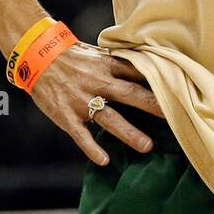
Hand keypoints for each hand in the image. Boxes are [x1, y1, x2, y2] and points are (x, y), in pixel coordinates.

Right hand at [26, 43, 166, 164]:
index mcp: (107, 64)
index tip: (178, 91)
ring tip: (147, 146)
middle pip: (130, 94)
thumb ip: (119, 63)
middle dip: (151, 106)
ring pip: (109, 118)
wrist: (36, 56)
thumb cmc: (71, 56)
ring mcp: (81, 100)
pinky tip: (104, 160)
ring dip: (128, 133)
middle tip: (174, 118)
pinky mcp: (65, 115)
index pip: (137, 73)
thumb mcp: (97, 52)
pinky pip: (80, 134)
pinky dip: (91, 148)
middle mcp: (97, 82)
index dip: (157, 82)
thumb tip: (148, 67)